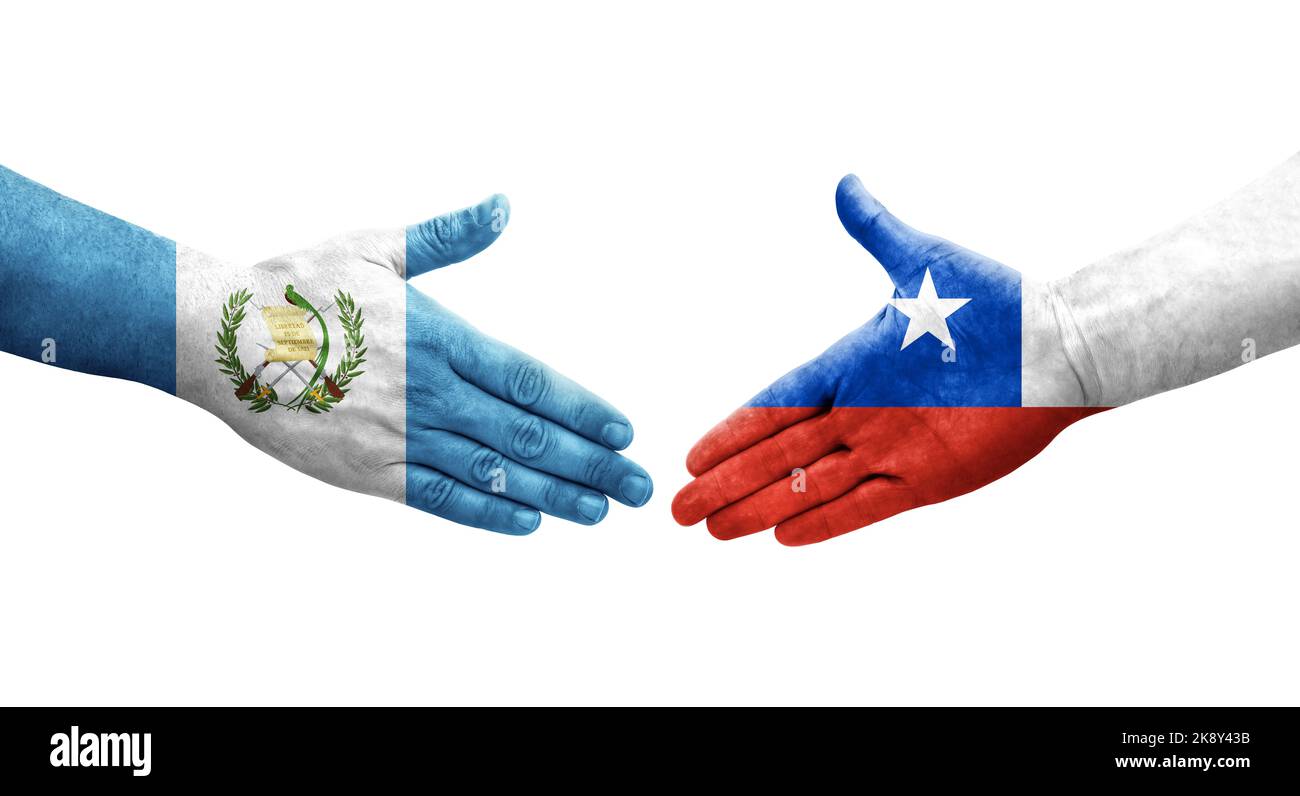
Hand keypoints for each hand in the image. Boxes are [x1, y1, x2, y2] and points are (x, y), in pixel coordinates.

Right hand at [182, 196, 651, 534]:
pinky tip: (527, 524)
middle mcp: (429, 392)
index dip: (583, 410)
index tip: (624, 432)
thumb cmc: (297, 286)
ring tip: (599, 511)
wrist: (215, 335)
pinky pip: (439, 498)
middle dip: (590, 464)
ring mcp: (399, 436)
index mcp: (440, 338)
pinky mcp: (366, 471)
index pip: (530, 381)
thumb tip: (504, 205)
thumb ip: (449, 237)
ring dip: (553, 494)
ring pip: (492, 473)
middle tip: (637, 488)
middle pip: (526, 435)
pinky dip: (486, 513)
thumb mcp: (377, 248)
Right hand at [672, 175, 1099, 544]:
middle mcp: (861, 413)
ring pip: (808, 486)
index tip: (690, 454)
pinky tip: (782, 537)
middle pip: (777, 456)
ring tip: (712, 530)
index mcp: (850, 365)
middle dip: (725, 482)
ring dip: (759, 508)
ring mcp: (891, 450)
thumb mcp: (922, 262)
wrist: (1059, 348)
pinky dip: (823, 523)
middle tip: (676, 509)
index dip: (731, 431)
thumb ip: (876, 230)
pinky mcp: (926, 481)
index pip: (774, 406)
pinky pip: (863, 508)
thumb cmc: (995, 304)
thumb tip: (845, 183)